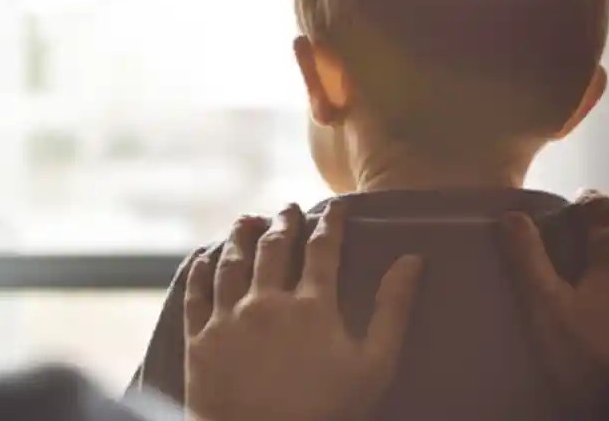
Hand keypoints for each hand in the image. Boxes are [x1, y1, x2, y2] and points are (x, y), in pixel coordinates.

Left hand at [183, 200, 423, 420]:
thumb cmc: (327, 411)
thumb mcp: (374, 366)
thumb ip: (392, 310)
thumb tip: (412, 259)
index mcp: (313, 305)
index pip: (323, 250)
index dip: (330, 224)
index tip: (334, 207)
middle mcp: (267, 301)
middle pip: (274, 249)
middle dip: (282, 224)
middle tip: (286, 209)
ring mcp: (229, 318)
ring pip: (232, 263)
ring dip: (239, 237)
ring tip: (246, 221)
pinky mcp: (199, 339)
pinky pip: (196, 293)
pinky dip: (200, 270)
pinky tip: (203, 257)